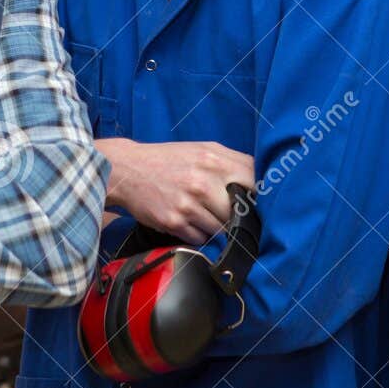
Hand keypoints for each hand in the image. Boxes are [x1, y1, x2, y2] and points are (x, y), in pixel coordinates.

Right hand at [95, 138, 254, 243]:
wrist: (127, 170)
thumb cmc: (169, 160)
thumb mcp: (202, 149)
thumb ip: (232, 162)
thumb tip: (261, 181)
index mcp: (213, 160)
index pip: (254, 183)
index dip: (257, 195)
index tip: (255, 202)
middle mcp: (202, 182)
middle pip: (238, 212)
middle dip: (236, 216)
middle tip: (228, 213)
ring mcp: (188, 205)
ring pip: (220, 229)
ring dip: (216, 226)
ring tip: (202, 213)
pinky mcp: (174, 222)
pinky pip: (200, 238)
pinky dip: (198, 233)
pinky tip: (188, 220)